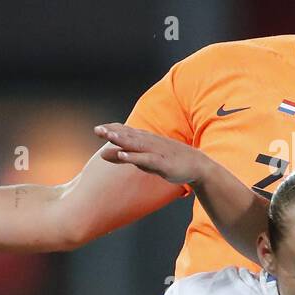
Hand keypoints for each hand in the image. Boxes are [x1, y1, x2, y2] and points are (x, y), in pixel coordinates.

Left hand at [94, 122, 209, 186]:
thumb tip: (102, 154)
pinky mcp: (163, 162)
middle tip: (97, 130)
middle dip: (113, 132)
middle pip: (129, 136)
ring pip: (137, 144)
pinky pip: (147, 159)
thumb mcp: (142, 159)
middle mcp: (150, 142)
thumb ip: (123, 156)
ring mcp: (157, 151)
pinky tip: (124, 155)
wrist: (197, 165)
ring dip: (122, 140)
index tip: (98, 129)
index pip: (126, 131)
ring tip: (108, 137)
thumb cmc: (168, 160)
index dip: (112, 129)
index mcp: (145, 139)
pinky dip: (135, 156)